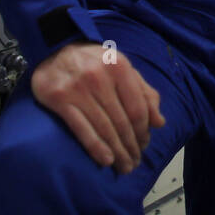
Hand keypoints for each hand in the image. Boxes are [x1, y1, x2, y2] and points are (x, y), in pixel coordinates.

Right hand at [30, 41, 165, 173]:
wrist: (54, 48)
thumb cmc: (94, 62)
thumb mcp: (123, 68)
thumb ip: (144, 92)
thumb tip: (160, 122)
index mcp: (120, 67)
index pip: (137, 108)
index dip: (143, 131)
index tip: (144, 145)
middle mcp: (100, 77)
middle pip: (122, 121)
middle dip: (131, 146)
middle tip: (134, 163)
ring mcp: (78, 88)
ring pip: (104, 128)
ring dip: (117, 151)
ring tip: (124, 166)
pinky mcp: (59, 99)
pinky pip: (81, 128)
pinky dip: (95, 147)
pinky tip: (106, 160)